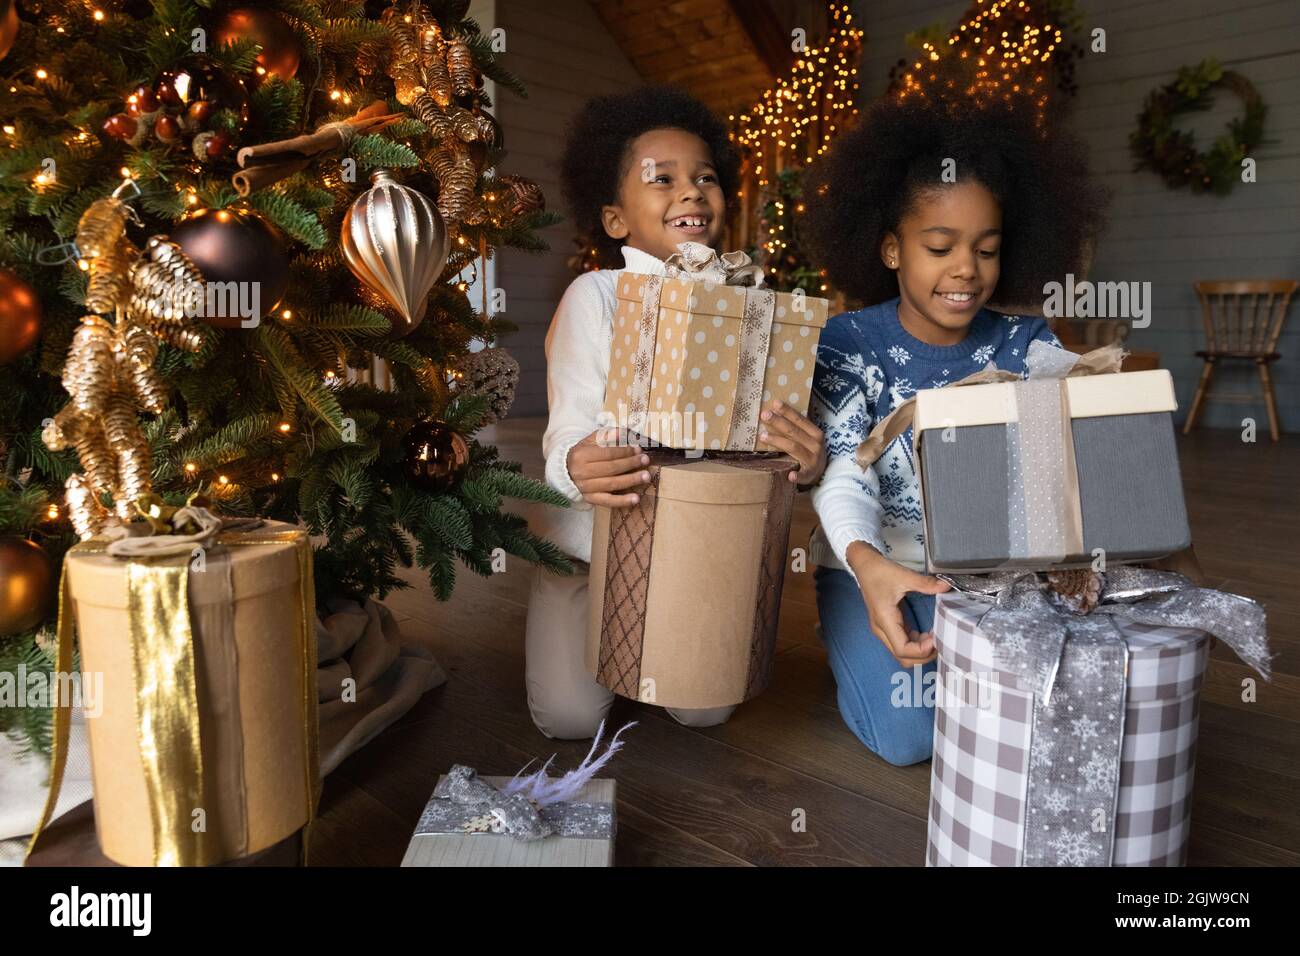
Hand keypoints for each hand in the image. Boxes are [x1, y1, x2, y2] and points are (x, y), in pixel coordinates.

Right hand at [566, 428, 650, 508]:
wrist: (566, 472)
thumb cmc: (583, 455)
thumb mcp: (591, 441)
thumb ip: (606, 436)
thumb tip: (623, 432)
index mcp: (582, 455)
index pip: (608, 453)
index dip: (625, 450)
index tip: (637, 448)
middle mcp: (582, 472)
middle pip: (611, 468)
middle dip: (630, 463)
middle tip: (645, 460)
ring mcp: (586, 487)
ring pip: (612, 484)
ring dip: (631, 480)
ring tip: (646, 476)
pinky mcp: (590, 499)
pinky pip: (608, 501)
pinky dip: (622, 501)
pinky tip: (635, 499)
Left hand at [758, 399, 826, 486]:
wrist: (820, 474)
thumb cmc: (809, 452)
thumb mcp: (807, 438)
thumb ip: (795, 427)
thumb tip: (774, 410)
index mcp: (816, 434)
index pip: (800, 420)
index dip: (788, 412)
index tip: (774, 404)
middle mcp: (816, 446)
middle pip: (794, 432)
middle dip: (778, 422)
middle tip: (764, 415)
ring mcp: (813, 461)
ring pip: (793, 448)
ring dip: (778, 441)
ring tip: (762, 436)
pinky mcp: (809, 475)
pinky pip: (802, 475)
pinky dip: (797, 476)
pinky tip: (790, 475)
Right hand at [846, 541, 949, 664]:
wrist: (864, 566)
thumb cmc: (879, 571)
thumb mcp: (904, 575)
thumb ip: (926, 583)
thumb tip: (945, 586)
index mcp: (885, 619)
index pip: (903, 649)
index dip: (922, 650)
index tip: (936, 637)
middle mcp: (882, 629)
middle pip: (903, 657)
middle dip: (923, 656)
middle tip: (940, 641)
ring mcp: (884, 629)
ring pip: (902, 653)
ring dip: (920, 651)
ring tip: (936, 637)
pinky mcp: (889, 626)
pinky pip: (903, 643)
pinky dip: (916, 644)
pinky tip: (927, 633)